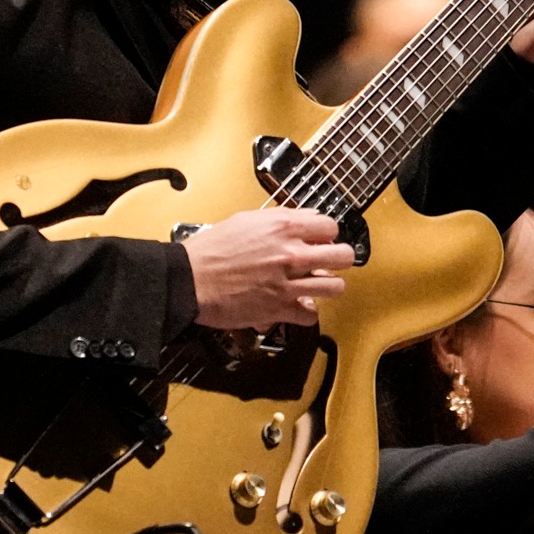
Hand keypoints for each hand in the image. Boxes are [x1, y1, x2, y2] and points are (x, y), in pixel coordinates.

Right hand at [182, 208, 355, 330]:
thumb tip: (304, 219)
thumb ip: (279, 218)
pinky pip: (311, 314)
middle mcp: (292, 253)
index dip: (327, 234)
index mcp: (284, 227)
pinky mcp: (281, 309)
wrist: (190, 279)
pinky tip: (297, 305)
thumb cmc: (211, 250)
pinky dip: (305, 312)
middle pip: (343, 256)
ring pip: (335, 287)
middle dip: (337, 259)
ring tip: (316, 285)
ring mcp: (289, 283)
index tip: (321, 240)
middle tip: (327, 263)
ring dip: (327, 286)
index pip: (330, 226)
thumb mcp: (246, 220)